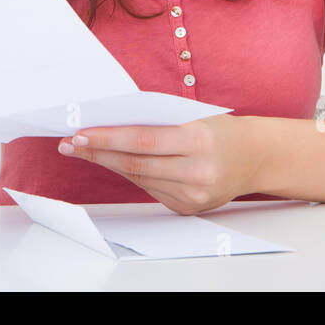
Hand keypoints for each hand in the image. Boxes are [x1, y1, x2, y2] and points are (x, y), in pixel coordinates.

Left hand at [57, 114, 262, 214]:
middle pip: (135, 163)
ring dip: (108, 163)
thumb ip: (157, 122)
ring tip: (83, 150)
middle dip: (98, 152)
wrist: (254, 157)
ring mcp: (193, 194)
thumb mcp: (192, 117)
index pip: (143, 140)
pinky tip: (112, 162)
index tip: (80, 133)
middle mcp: (198, 171)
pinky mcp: (188, 207)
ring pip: (139, 178)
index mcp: (200, 141)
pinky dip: (129, 174)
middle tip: (69, 143)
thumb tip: (110, 123)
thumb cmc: (219, 129)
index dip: (108, 138)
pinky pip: (150, 189)